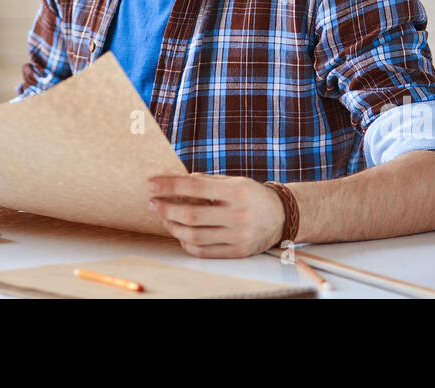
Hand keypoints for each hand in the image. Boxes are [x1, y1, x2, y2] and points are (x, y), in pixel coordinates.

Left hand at [147, 173, 285, 258]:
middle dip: (166, 208)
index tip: (152, 184)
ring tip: (164, 218)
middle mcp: (238, 215)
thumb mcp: (234, 181)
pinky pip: (204, 251)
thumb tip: (175, 181)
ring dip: (173, 227)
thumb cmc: (252, 195)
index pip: (196, 187)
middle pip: (192, 214)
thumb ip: (207, 181)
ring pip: (195, 236)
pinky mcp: (237, 252)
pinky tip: (180, 234)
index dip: (170, 185)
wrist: (282, 216)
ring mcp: (238, 236)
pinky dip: (187, 243)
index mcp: (237, 192)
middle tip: (152, 203)